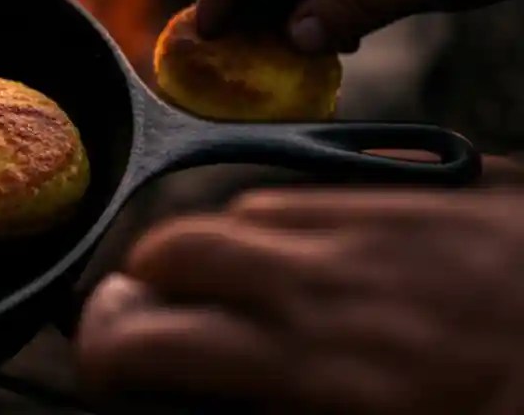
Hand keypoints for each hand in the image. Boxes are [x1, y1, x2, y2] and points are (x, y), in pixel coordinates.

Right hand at [74, 188, 523, 413]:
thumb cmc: (513, 393)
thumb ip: (283, 405)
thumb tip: (226, 400)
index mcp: (313, 366)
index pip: (145, 336)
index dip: (102, 349)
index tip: (106, 364)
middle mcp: (324, 283)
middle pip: (173, 250)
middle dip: (146, 288)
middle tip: (163, 324)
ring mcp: (370, 225)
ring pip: (239, 211)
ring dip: (218, 251)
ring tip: (240, 292)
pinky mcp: (415, 193)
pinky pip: (310, 191)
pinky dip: (286, 221)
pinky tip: (313, 255)